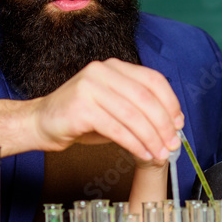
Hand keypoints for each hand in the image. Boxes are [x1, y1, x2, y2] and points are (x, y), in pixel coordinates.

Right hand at [27, 58, 183, 160]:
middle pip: (146, 98)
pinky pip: (117, 128)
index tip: (179, 123)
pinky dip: (134, 144)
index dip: (170, 102)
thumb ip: (138, 109)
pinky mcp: (81, 107)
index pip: (153, 79)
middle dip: (163, 124)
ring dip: (151, 138)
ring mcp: (90, 87)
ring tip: (160, 154)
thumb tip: (171, 126)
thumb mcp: (114, 107)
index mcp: (114, 67)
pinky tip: (143, 154)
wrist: (41, 123)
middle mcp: (102, 71)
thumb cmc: (80, 117)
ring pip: (133, 115)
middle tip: (173, 144)